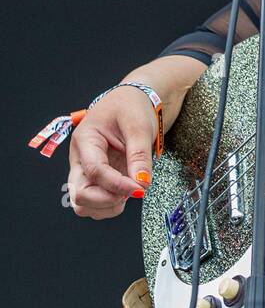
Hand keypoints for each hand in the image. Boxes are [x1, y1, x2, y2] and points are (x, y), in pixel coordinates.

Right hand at [67, 86, 157, 219]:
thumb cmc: (132, 107)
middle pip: (79, 194)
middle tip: (133, 190)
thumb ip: (139, 155)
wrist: (133, 101)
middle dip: (106, 200)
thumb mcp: (139, 125)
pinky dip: (110, 205)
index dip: (117, 185)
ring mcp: (85, 171)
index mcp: (85, 139)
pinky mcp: (95, 179)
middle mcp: (79, 158)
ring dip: (107, 206)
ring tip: (130, 190)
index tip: (140, 188)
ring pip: (83, 204)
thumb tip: (141, 183)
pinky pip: (94, 203)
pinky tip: (126, 192)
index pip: (95, 171)